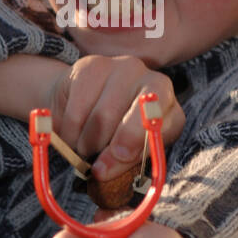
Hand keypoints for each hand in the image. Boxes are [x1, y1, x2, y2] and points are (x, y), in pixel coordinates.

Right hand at [44, 54, 185, 182]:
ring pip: (101, 118)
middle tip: (97, 166)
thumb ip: (123, 161)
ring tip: (86, 146)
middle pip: (132, 119)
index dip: (138, 140)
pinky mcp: (92, 66)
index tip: (120, 156)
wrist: (83, 103)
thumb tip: (102, 170)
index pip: (158, 121)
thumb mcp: (130, 151)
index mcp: (168, 107)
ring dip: (87, 143)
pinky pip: (77, 110)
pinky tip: (73, 132)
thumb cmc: (115, 133)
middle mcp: (152, 81)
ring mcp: (123, 69)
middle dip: (112, 146)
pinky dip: (69, 131)